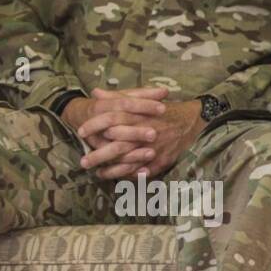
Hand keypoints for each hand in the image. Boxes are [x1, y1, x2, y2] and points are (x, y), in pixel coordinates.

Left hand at [79, 89, 204, 179]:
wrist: (190, 120)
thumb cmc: (160, 109)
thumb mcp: (140, 99)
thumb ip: (116, 97)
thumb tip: (95, 93)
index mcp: (138, 115)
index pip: (112, 119)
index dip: (95, 125)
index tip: (80, 131)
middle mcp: (144, 133)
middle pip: (118, 146)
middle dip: (99, 155)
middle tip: (83, 162)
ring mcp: (153, 149)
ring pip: (129, 162)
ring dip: (111, 170)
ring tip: (96, 173)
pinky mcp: (161, 160)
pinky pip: (143, 171)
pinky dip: (128, 176)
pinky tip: (115, 178)